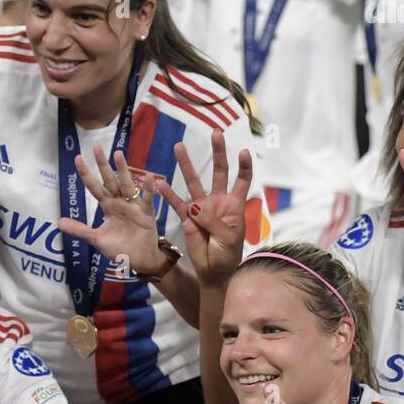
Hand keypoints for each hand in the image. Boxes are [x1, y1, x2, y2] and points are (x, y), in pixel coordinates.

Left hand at [57, 146, 166, 278]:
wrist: (138, 261)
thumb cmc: (119, 248)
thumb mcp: (96, 239)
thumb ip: (80, 229)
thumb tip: (58, 223)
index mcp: (107, 206)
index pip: (94, 187)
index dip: (86, 174)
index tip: (78, 158)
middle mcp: (119, 202)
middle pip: (109, 181)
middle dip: (103, 165)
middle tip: (96, 148)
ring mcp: (133, 205)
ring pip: (126, 184)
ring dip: (123, 170)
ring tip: (118, 154)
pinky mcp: (146, 213)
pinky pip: (148, 199)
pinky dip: (148, 189)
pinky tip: (149, 177)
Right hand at [154, 130, 249, 284]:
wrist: (214, 270)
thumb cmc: (228, 254)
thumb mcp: (228, 238)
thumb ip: (214, 221)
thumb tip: (195, 208)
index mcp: (234, 205)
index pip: (242, 180)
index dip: (244, 166)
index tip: (243, 151)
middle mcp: (218, 201)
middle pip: (219, 172)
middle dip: (218, 152)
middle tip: (216, 133)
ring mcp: (202, 208)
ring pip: (194, 182)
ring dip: (186, 165)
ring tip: (179, 146)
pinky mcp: (187, 218)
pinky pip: (176, 203)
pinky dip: (168, 194)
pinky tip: (159, 183)